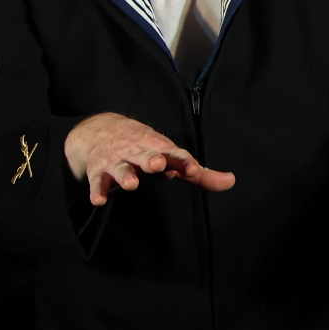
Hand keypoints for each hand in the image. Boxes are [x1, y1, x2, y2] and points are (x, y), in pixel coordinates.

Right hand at [63, 113, 234, 205]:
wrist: (100, 129)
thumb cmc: (143, 146)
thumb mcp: (170, 154)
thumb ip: (200, 173)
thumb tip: (231, 181)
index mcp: (158, 148)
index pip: (173, 153)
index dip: (183, 161)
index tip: (193, 170)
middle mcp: (138, 152)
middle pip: (145, 155)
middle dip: (151, 159)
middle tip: (158, 164)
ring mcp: (117, 161)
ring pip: (121, 168)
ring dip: (126, 175)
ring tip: (131, 184)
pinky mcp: (100, 172)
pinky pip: (98, 182)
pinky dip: (97, 190)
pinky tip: (99, 200)